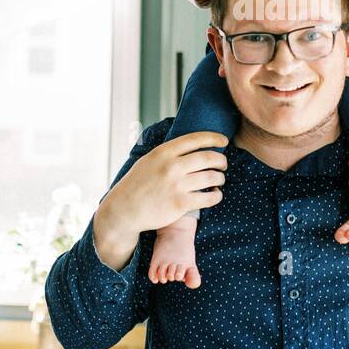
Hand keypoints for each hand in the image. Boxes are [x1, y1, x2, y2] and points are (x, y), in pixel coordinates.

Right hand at [99, 132, 227, 235]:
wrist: (124, 210)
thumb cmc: (137, 184)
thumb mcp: (148, 160)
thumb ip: (168, 153)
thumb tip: (190, 144)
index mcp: (164, 152)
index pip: (196, 139)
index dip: (214, 138)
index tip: (224, 141)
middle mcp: (171, 166)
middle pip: (208, 158)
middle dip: (221, 160)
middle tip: (223, 164)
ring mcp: (177, 185)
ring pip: (211, 177)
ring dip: (220, 178)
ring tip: (219, 179)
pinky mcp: (180, 204)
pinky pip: (208, 198)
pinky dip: (216, 196)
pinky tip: (215, 195)